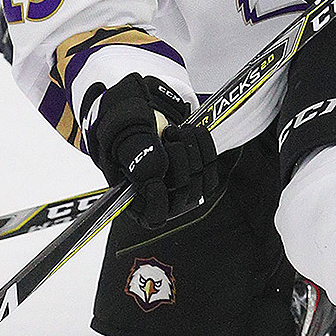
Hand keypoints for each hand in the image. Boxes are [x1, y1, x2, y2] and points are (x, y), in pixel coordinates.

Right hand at [87, 73, 219, 228]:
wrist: (144, 119)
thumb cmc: (127, 132)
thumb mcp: (123, 138)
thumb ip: (134, 156)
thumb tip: (152, 173)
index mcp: (137, 200)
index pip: (155, 216)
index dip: (158, 199)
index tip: (158, 175)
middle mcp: (163, 201)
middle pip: (183, 191)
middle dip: (178, 156)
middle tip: (167, 135)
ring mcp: (184, 190)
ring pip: (201, 178)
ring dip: (191, 147)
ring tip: (176, 131)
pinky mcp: (201, 176)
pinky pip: (212, 166)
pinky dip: (204, 144)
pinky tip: (191, 132)